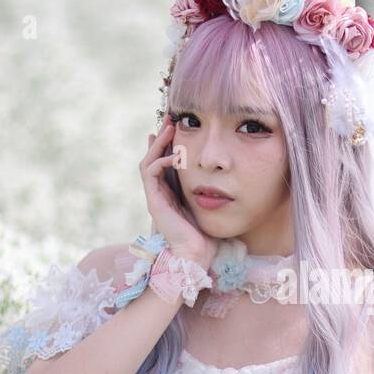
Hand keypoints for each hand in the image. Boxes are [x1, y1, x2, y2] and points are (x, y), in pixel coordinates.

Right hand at [141, 117, 218, 267]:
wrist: (196, 256)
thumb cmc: (207, 235)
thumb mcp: (210, 205)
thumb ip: (211, 190)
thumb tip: (225, 174)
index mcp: (172, 193)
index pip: (165, 162)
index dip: (169, 144)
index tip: (178, 126)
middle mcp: (161, 193)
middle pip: (154, 157)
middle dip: (163, 136)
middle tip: (172, 118)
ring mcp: (155, 197)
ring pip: (148, 161)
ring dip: (159, 143)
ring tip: (170, 127)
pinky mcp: (153, 201)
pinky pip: (150, 173)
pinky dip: (160, 160)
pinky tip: (175, 154)